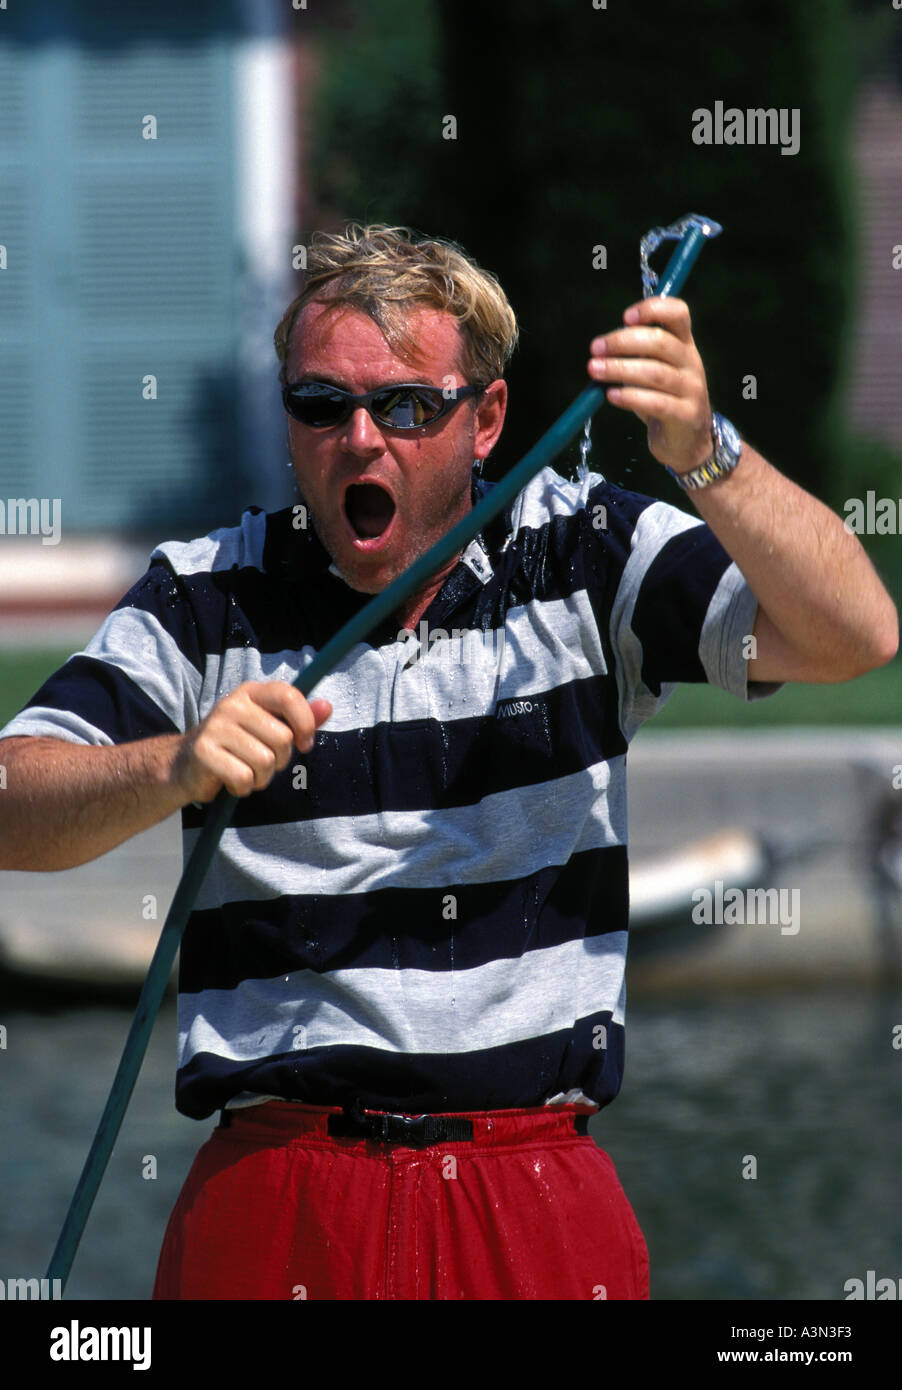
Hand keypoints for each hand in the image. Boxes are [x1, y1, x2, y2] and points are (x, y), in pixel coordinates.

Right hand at [172, 681, 331, 802]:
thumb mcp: (269, 728)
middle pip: (282, 738)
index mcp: (252, 692)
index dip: (305, 723)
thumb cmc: (237, 747)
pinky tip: (232, 781)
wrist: (185, 765)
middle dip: (280, 760)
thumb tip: (327, 706)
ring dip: (261, 777)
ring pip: (265, 761)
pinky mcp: (203, 751)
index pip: (288, 696)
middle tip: (262, 762)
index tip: (305, 744)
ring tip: (246, 772)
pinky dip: (243, 787)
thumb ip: (300, 719)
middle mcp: (232, 704)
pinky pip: (244, 777)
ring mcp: (215, 726)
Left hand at [587, 296, 712, 473]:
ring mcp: (692, 389)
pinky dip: (631, 397)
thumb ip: (636, 355)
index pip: (678, 314)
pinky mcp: (686, 416)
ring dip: (620, 369)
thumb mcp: (654, 370)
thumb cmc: (663, 399)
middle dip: (623, 342)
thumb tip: (601, 348)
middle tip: (595, 348)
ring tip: (594, 370)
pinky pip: (656, 403)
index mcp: (684, 344)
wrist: (687, 441)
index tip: (625, 317)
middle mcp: (691, 362)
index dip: (653, 309)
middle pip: (660, 342)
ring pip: (655, 373)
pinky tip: (611, 395)